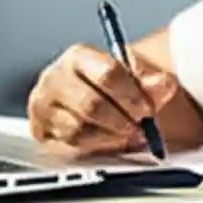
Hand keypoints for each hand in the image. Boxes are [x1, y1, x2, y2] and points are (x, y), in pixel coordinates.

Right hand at [26, 43, 178, 158]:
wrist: (91, 96)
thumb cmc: (112, 86)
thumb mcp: (134, 78)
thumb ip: (151, 83)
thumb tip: (162, 85)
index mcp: (78, 56)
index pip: (107, 73)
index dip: (131, 95)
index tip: (147, 109)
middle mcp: (54, 77)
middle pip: (91, 104)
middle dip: (120, 121)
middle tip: (139, 128)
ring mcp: (43, 104)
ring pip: (78, 129)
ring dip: (108, 136)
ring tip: (124, 134)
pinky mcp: (39, 129)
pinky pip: (69, 146)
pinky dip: (94, 146)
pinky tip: (106, 139)